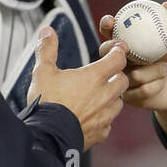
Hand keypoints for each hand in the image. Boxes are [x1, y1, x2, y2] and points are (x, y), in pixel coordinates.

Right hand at [27, 26, 127, 149]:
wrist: (47, 137)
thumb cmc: (46, 102)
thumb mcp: (42, 72)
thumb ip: (47, 49)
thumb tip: (47, 30)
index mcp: (94, 77)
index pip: (118, 59)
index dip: (119, 52)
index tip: (116, 49)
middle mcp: (105, 95)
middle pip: (123, 80)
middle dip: (116, 75)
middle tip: (105, 74)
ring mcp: (105, 116)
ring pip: (119, 102)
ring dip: (112, 97)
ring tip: (98, 96)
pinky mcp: (101, 132)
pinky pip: (109, 122)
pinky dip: (103, 118)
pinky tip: (92, 117)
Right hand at [97, 0, 166, 112]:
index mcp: (128, 44)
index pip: (111, 32)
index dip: (106, 25)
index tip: (110, 21)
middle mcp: (120, 61)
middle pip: (107, 54)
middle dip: (115, 50)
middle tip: (127, 48)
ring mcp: (122, 79)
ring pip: (133, 74)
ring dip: (154, 71)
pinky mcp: (128, 97)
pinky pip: (141, 90)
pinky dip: (156, 85)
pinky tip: (162, 84)